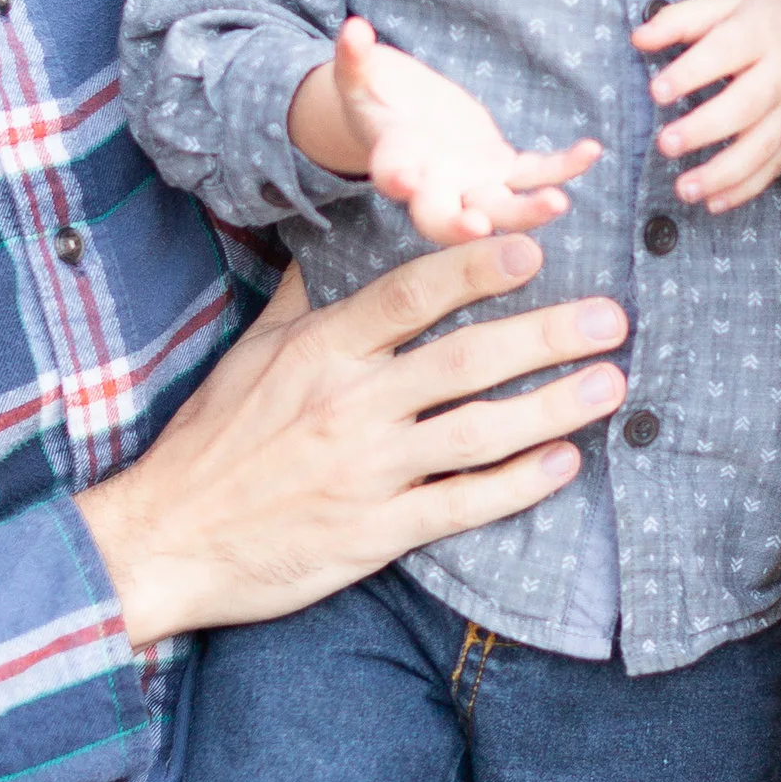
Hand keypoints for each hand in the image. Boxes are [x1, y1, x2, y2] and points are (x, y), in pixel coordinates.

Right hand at [79, 238, 628, 647]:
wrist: (166, 541)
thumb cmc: (210, 443)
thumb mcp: (249, 354)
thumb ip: (301, 298)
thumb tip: (331, 241)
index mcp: (321, 350)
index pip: (411, 296)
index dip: (476, 268)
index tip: (535, 248)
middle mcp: (350, 405)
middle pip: (466, 360)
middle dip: (547, 336)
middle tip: (614, 318)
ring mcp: (367, 471)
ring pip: (478, 433)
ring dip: (553, 407)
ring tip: (611, 385)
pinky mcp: (376, 533)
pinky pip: (462, 506)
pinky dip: (518, 485)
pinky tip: (565, 463)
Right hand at [319, 18, 600, 245]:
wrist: (404, 122)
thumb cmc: (378, 101)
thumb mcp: (360, 80)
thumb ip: (354, 60)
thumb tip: (352, 29)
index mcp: (395, 164)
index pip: (391, 176)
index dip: (396, 178)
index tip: (401, 180)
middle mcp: (433, 189)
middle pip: (442, 219)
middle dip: (458, 226)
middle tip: (477, 228)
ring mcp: (471, 186)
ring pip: (500, 209)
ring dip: (528, 211)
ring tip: (557, 204)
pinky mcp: (503, 171)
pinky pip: (535, 173)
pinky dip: (563, 166)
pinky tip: (591, 150)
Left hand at [634, 0, 780, 214]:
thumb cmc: (764, 19)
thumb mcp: (727, 2)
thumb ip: (681, 19)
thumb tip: (638, 38)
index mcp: (760, 34)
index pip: (725, 52)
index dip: (691, 73)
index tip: (657, 92)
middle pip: (746, 106)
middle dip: (705, 129)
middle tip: (665, 144)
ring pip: (761, 148)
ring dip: (723, 174)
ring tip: (684, 189)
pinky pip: (773, 168)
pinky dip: (745, 190)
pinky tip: (714, 203)